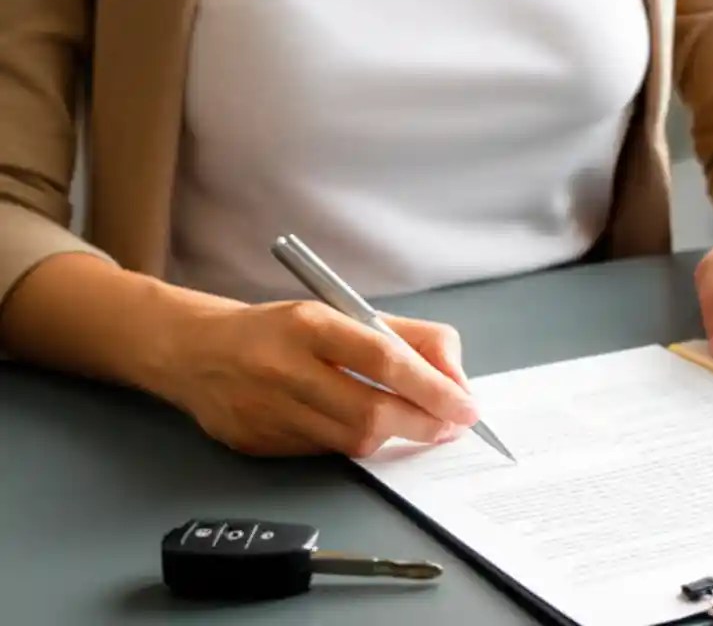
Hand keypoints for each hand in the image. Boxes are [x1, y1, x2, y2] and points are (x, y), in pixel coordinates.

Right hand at [154, 300, 477, 457]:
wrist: (195, 351)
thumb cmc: (281, 330)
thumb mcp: (341, 313)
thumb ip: (406, 338)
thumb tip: (455, 379)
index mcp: (309, 324)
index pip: (384, 358)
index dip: (433, 387)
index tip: (465, 405)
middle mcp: (283, 367)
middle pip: (371, 411)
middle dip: (423, 424)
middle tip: (451, 425)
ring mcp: (266, 410)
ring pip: (352, 440)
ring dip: (394, 437)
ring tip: (415, 424)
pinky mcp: (256, 443)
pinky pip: (324, 452)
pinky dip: (354, 443)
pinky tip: (362, 428)